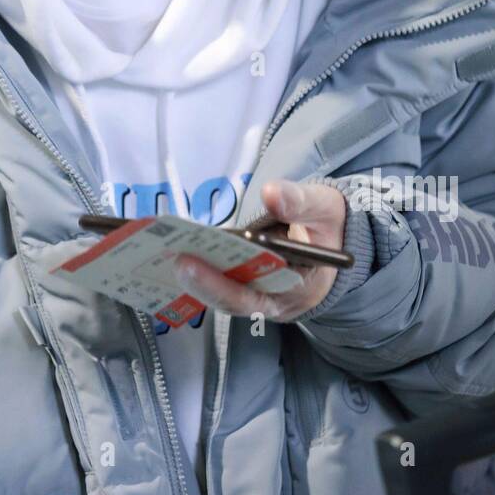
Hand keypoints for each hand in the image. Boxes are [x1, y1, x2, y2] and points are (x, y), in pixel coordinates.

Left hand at [172, 179, 346, 321]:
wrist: (336, 240)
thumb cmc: (328, 226)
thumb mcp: (325, 208)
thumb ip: (301, 201)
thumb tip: (271, 193)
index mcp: (298, 289)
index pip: (254, 298)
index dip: (220, 285)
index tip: (192, 263)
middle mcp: (273, 301)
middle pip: (229, 300)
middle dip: (199, 281)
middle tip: (171, 258)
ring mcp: (257, 296)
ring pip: (219, 294)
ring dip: (191, 275)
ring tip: (159, 252)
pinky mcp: (244, 286)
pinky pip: (216, 283)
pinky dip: (194, 268)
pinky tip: (168, 250)